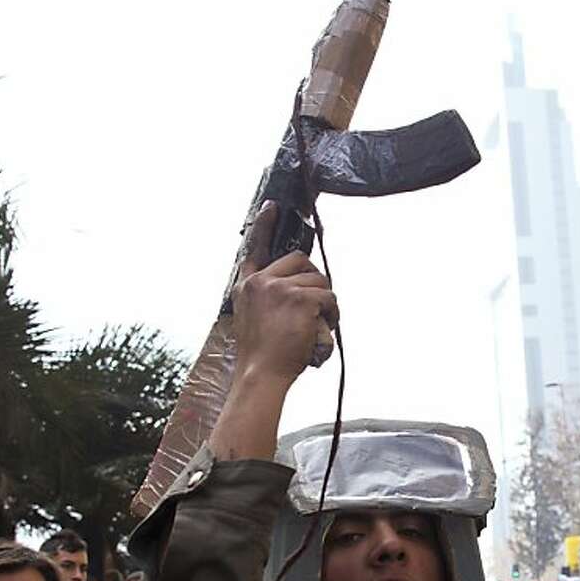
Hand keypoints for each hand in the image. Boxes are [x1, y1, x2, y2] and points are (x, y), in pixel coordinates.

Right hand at [231, 202, 338, 386]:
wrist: (261, 374)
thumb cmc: (262, 356)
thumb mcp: (255, 320)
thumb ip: (268, 300)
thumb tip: (298, 290)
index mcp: (247, 286)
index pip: (257, 248)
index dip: (265, 225)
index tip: (272, 207)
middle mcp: (260, 282)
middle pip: (300, 261)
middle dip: (314, 280)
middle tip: (316, 305)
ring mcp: (279, 288)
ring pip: (319, 281)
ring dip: (325, 302)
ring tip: (317, 325)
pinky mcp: (299, 298)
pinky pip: (329, 298)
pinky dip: (332, 315)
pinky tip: (322, 329)